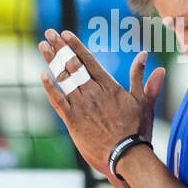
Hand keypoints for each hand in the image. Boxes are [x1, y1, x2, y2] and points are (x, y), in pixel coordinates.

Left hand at [38, 30, 159, 172]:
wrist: (125, 154)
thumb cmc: (136, 129)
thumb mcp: (143, 100)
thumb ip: (141, 76)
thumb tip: (145, 55)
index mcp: (108, 86)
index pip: (88, 60)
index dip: (75, 46)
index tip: (65, 34)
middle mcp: (92, 92)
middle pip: (72, 65)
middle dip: (60, 47)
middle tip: (49, 33)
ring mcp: (81, 106)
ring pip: (63, 79)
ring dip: (52, 61)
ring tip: (42, 46)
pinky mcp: (72, 120)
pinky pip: (57, 101)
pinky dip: (50, 88)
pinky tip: (42, 75)